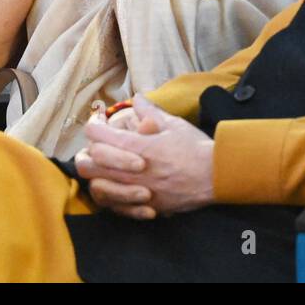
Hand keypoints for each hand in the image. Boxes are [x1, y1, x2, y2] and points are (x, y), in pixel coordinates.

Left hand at [74, 95, 213, 218]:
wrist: (216, 176)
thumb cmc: (195, 148)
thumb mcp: (172, 123)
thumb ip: (149, 111)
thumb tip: (137, 98)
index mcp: (136, 146)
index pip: (97, 135)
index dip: (93, 125)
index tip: (98, 122)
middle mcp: (131, 170)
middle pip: (88, 163)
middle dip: (88, 151)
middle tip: (98, 146)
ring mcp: (136, 191)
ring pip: (97, 186)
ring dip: (97, 174)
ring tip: (105, 166)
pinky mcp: (145, 206)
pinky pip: (115, 205)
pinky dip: (112, 195)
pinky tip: (119, 186)